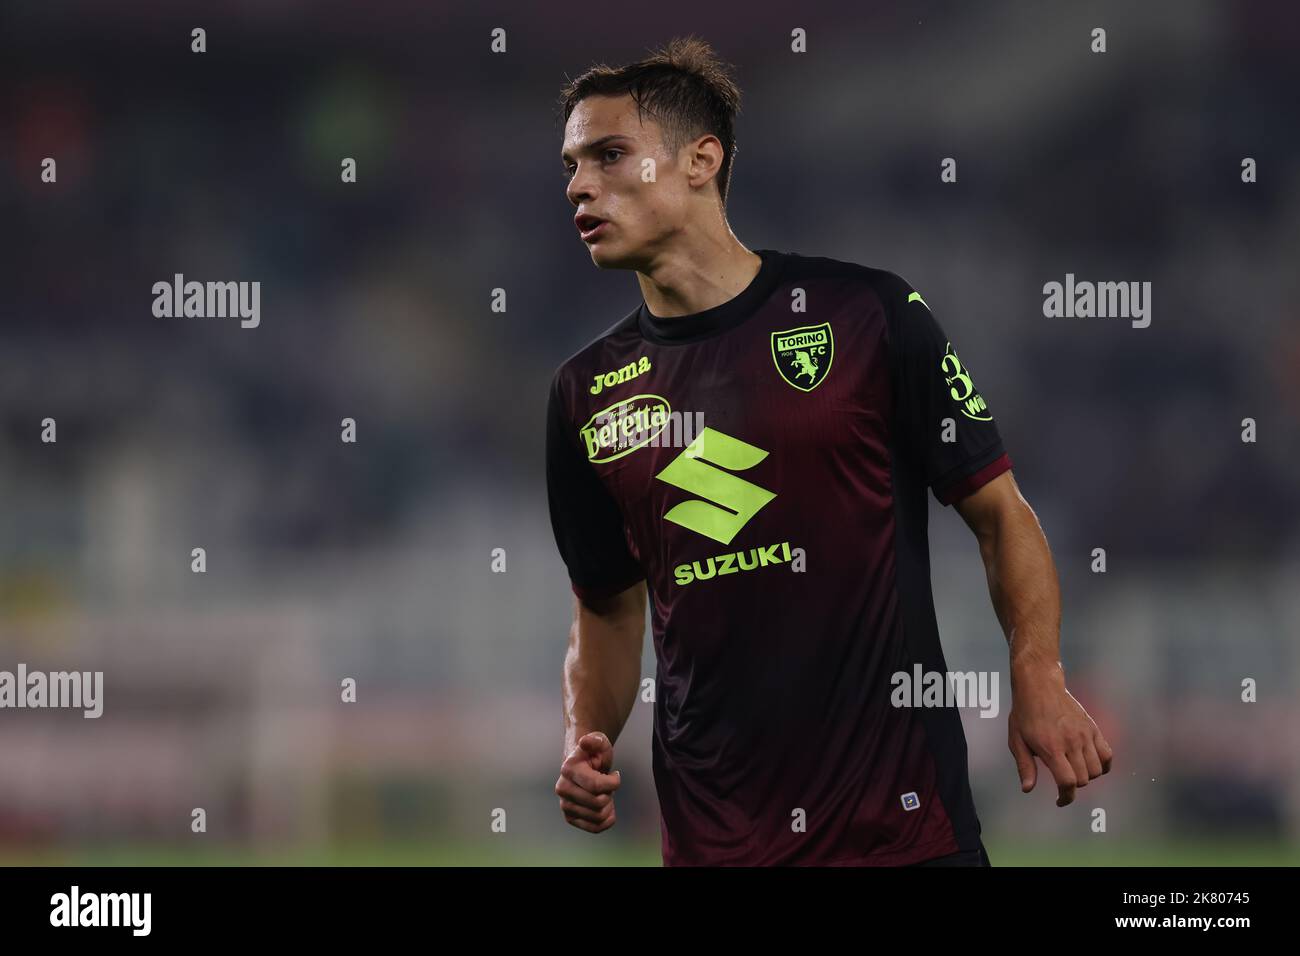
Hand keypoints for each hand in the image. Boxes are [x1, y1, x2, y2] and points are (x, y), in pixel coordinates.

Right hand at [555, 731, 620, 831]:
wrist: (584, 766)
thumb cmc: (594, 754)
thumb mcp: (599, 742)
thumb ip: (595, 740)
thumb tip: (585, 742)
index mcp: (568, 769)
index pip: (597, 786)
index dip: (613, 782)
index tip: (616, 774)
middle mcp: (562, 788)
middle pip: (598, 803)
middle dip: (610, 794)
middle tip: (608, 785)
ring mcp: (565, 805)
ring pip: (598, 816)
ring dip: (609, 806)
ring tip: (605, 794)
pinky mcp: (570, 817)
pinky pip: (595, 828)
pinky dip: (607, 820)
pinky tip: (608, 808)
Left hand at [1008, 666, 1112, 805]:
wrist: (1039, 687)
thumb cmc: (1025, 714)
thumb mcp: (1016, 741)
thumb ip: (1025, 766)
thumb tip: (1028, 789)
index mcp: (1051, 747)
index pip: (1068, 782)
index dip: (1065, 797)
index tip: (1060, 800)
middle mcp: (1071, 742)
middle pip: (1083, 779)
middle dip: (1073, 786)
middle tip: (1062, 779)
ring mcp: (1085, 735)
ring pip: (1097, 770)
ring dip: (1087, 776)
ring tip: (1073, 769)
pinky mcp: (1093, 728)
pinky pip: (1107, 754)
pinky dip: (1103, 765)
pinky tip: (1091, 765)